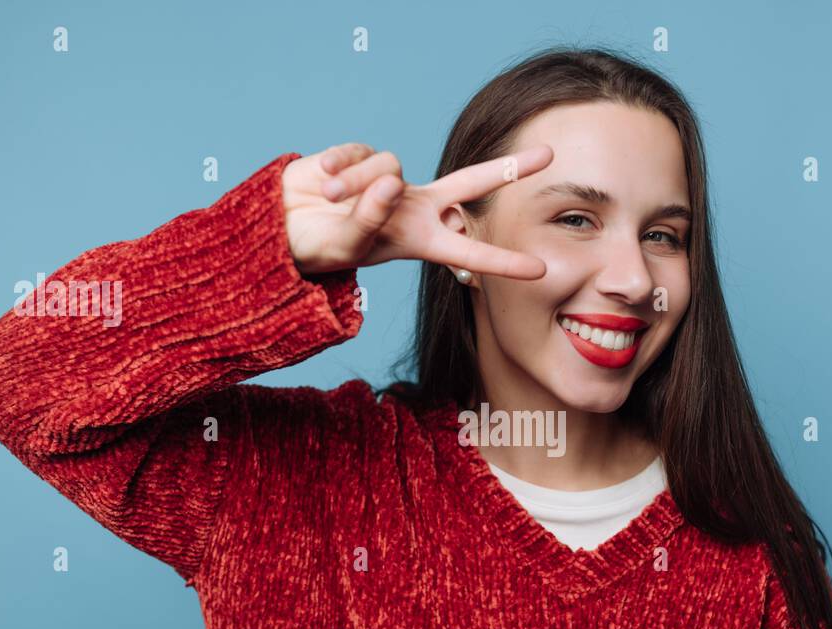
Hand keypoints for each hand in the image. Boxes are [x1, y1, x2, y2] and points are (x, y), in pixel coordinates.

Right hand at [281, 142, 550, 279]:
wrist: (280, 226)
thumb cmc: (318, 248)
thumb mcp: (345, 247)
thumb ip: (369, 219)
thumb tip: (391, 181)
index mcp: (418, 239)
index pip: (467, 251)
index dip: (502, 261)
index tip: (540, 271)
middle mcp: (413, 206)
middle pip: (471, 182)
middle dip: (509, 168)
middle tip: (550, 155)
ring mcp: (390, 179)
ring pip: (389, 170)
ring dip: (355, 187)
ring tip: (329, 202)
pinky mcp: (364, 155)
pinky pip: (359, 154)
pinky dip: (338, 170)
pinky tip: (322, 182)